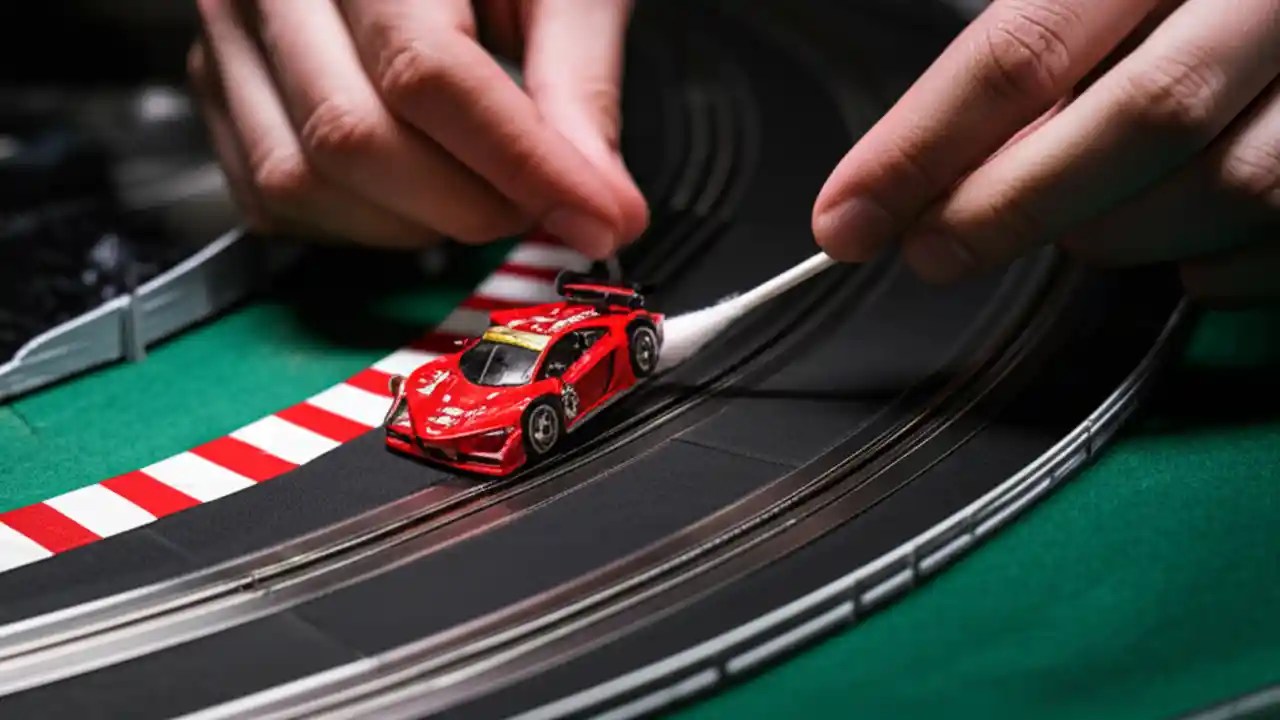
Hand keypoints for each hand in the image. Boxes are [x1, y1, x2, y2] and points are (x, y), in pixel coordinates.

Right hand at [187, 0, 647, 258]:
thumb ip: (578, 84)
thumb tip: (599, 204)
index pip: (426, 72)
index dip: (521, 163)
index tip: (597, 216)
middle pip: (354, 136)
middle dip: (471, 205)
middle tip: (544, 205)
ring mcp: (231, 32)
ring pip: (302, 179)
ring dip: (413, 223)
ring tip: (483, 192)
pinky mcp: (219, 84)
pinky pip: (273, 197)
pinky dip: (360, 224)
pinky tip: (419, 195)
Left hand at [813, 0, 1278, 303]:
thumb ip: (1037, 39)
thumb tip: (936, 157)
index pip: (1027, 45)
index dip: (922, 145)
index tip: (848, 216)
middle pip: (1143, 118)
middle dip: (1012, 207)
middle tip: (932, 248)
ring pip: (1229, 188)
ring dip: (1118, 232)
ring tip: (1070, 220)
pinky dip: (1210, 263)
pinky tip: (1171, 238)